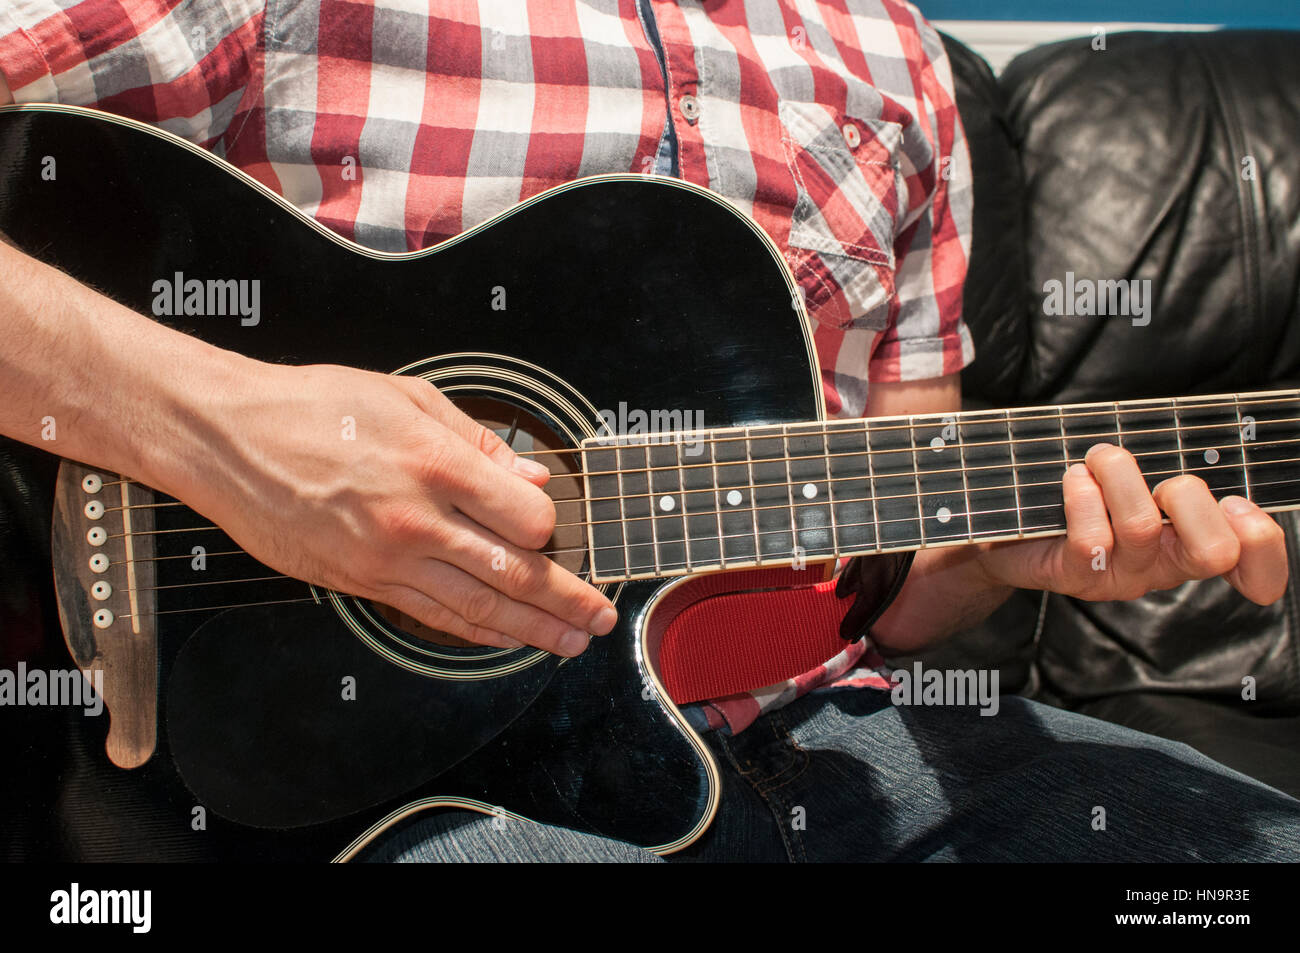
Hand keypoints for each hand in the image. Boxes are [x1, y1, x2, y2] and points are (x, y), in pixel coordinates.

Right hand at [153, 358, 617, 655]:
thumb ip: (478, 442)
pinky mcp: (361, 582)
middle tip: (600, 616)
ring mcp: (387, 559)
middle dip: (567, 601)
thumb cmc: (312, 408)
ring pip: (478, 608)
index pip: (527, 518)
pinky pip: (430, 616)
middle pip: (514, 575)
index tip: (556, 527)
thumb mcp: (406, 398)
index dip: (552, 527)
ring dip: (532, 630)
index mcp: (436, 465)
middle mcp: (418, 521)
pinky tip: (503, 639)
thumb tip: (532, 475)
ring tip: (569, 642)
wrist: (229, 439)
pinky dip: (473, 633)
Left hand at [974, 443, 1287, 604]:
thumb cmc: (1082, 499)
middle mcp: (1163, 567)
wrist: (1011, 534)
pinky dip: (1082, 494)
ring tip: (1097, 461)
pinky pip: (1092, 537)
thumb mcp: (1135, 483)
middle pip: (1214, 550)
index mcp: (1189, 543)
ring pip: (1143, 526)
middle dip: (1189, 496)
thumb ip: (1169, 470)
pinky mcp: (1078, 575)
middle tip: (1156, 481)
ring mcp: (1121, 576)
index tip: (1239, 506)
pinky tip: (1072, 480)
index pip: (1253, 563)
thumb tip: (1203, 443)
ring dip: (1120, 475)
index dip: (1263, 542)